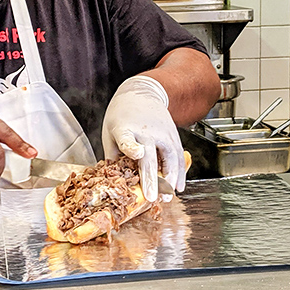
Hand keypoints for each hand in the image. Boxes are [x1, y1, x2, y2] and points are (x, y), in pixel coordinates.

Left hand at [101, 76, 185, 202]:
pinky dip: (179, 173)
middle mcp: (145, 131)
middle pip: (150, 156)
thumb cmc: (121, 115)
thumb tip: (116, 180)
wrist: (141, 93)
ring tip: (167, 196)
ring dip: (170, 179)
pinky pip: (178, 157)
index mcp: (125, 128)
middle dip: (152, 178)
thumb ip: (113, 155)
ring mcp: (162, 133)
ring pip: (170, 158)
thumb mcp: (110, 131)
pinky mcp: (173, 135)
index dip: (132, 147)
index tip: (137, 154)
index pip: (128, 138)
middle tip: (151, 197)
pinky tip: (178, 187)